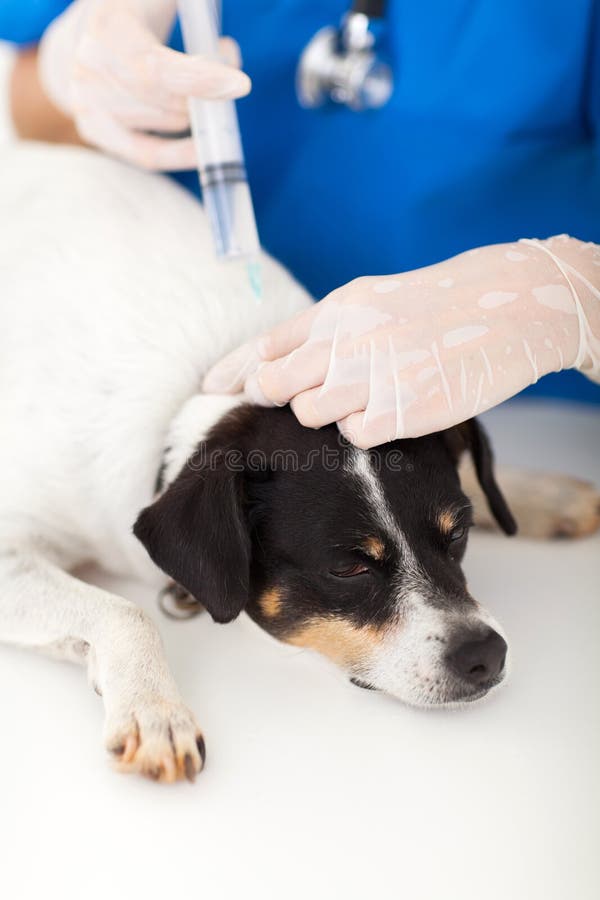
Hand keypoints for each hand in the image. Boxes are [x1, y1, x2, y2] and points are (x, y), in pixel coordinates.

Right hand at [38, 0, 249, 169]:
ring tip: (201, 82)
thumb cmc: (138, 9)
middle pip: (168, 101)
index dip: (201, 79)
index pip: (156, 68)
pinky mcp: (94, 128)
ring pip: (168, 122)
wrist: (88, 32)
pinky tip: (202, 148)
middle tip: (227, 74)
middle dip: (206, 93)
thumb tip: (227, 48)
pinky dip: (180, 154)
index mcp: (107, 25)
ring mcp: (87, 101)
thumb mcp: (159, 0)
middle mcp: (89, 65)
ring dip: (197, 108)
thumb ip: (194, 10)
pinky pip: (146, 153)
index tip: (240, 84)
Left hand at [203, 236, 599, 447]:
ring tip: (357, 400)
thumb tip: (275, 353)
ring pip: (309, 413)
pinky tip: (385, 414)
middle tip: (279, 407)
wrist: (508, 308)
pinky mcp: (401, 411)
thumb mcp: (372, 300)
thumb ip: (324, 327)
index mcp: (336, 310)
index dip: (232, 371)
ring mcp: (372, 377)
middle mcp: (346, 341)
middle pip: (274, 384)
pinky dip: (362, 430)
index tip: (208, 388)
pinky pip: (354, 435)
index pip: (265, 346)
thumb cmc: (438, 305)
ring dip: (322, 413)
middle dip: (269, 398)